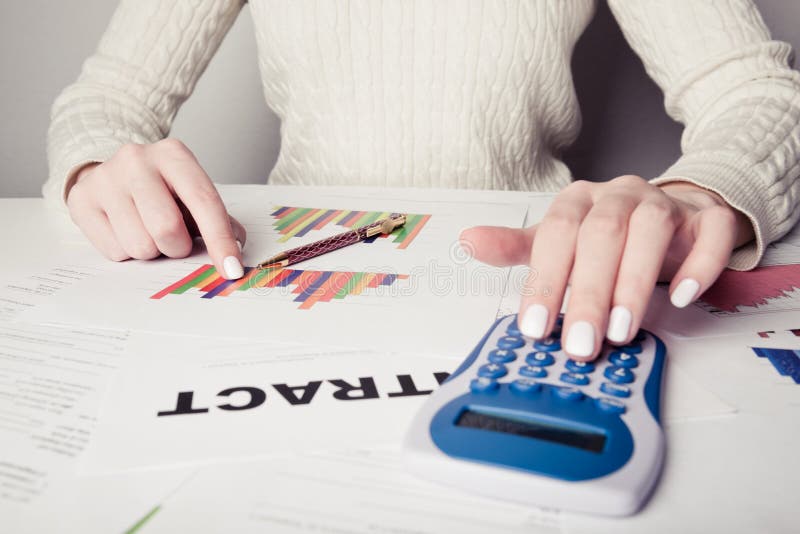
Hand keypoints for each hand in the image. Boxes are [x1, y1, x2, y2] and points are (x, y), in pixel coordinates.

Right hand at [66, 139, 246, 278]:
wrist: (112, 172)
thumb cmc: (163, 190)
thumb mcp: (192, 195)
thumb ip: (218, 222)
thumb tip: (234, 254)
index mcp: (174, 155)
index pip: (204, 202)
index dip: (220, 240)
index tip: (232, 269)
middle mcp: (137, 159)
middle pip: (166, 229)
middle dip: (177, 248)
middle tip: (175, 241)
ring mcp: (105, 178)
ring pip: (139, 246)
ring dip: (151, 252)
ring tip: (147, 232)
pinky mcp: (81, 199)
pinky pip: (114, 252)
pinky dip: (126, 252)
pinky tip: (125, 230)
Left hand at [461, 175, 753, 360]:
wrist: (671, 213)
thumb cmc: (607, 235)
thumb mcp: (557, 241)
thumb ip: (518, 247)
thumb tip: (469, 240)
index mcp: (577, 201)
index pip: (555, 234)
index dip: (544, 279)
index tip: (534, 327)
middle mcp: (619, 196)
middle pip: (601, 235)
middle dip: (588, 293)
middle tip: (580, 343)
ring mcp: (665, 203)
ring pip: (651, 230)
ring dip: (634, 283)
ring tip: (622, 330)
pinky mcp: (706, 219)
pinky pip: (710, 233)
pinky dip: (699, 265)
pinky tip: (682, 297)